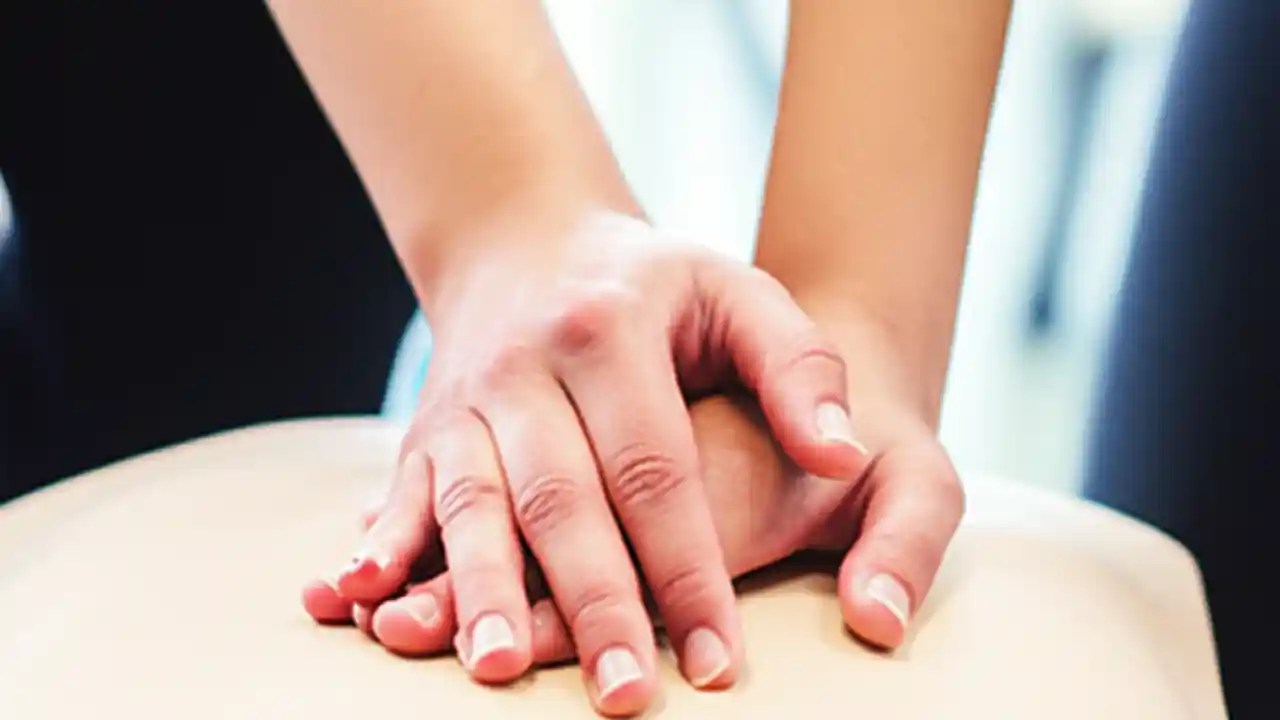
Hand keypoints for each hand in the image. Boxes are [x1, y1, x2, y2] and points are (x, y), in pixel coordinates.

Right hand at [305, 312, 962, 673]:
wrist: (528, 239)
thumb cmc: (651, 281)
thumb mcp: (736, 291)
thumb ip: (799, 366)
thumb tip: (841, 458)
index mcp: (611, 330)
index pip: (656, 468)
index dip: (687, 566)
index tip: (720, 659)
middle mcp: (527, 365)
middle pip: (562, 499)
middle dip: (594, 602)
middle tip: (627, 695)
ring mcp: (468, 396)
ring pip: (474, 503)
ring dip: (481, 590)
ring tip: (498, 669)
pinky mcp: (427, 425)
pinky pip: (402, 490)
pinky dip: (384, 544)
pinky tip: (364, 598)